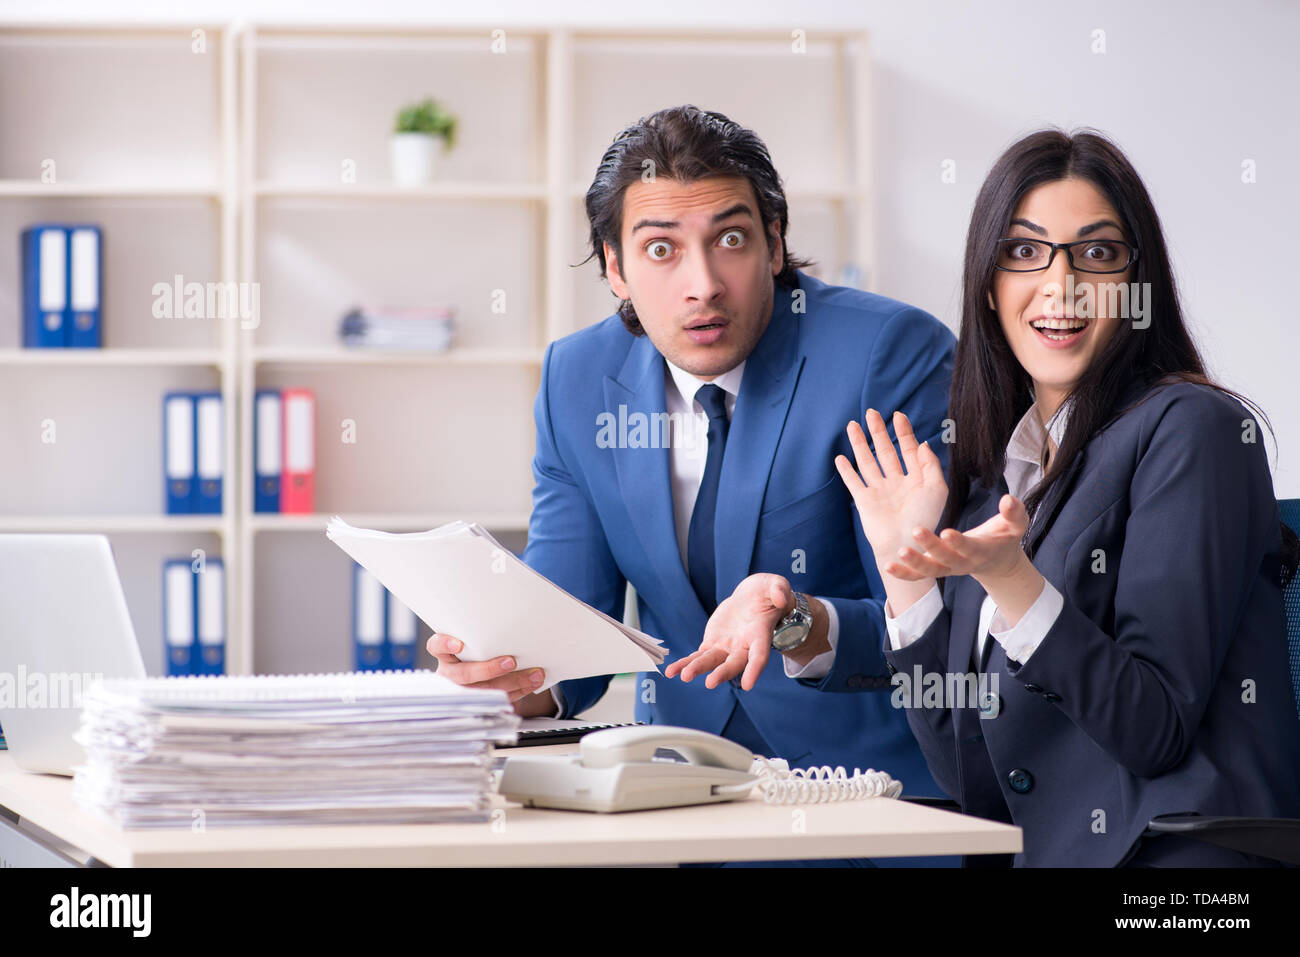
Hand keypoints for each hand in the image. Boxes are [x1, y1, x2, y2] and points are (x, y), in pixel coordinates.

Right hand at [426, 632, 547, 704]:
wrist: (482, 669)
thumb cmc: (478, 649)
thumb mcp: (475, 640)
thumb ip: (482, 635)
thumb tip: (512, 623)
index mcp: (445, 654)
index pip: (436, 646)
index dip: (445, 645)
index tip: (459, 644)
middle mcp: (450, 673)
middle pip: (464, 674)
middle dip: (489, 669)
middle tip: (511, 662)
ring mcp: (464, 690)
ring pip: (485, 690)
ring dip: (513, 682)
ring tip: (534, 674)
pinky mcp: (480, 702)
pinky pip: (499, 699)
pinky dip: (520, 690)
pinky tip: (533, 682)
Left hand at [664, 574, 792, 690]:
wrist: (753, 598)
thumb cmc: (768, 593)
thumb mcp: (776, 585)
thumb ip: (779, 590)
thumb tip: (780, 598)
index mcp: (760, 634)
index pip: (759, 655)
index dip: (755, 670)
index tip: (748, 684)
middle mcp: (744, 646)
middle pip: (733, 664)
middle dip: (722, 673)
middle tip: (710, 683)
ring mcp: (727, 647)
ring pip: (711, 661)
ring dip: (697, 669)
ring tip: (683, 676)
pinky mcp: (712, 643)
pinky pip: (697, 655)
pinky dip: (685, 663)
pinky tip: (671, 672)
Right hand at [834, 409, 947, 568]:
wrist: (906, 544)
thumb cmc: (925, 519)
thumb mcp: (937, 489)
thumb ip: (931, 465)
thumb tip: (922, 444)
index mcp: (914, 478)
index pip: (908, 449)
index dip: (904, 432)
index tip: (898, 415)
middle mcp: (895, 482)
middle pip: (884, 451)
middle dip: (878, 431)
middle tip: (871, 413)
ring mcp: (879, 491)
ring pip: (867, 461)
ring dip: (859, 444)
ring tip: (852, 425)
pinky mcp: (865, 501)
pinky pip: (853, 482)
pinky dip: (846, 471)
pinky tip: (840, 458)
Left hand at [886, 494, 1030, 582]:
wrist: (997, 561)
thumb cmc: (1004, 536)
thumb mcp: (1016, 524)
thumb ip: (1014, 512)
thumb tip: (1008, 500)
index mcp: (981, 550)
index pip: (969, 547)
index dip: (959, 542)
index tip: (947, 532)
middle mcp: (963, 562)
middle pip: (946, 558)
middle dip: (932, 547)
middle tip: (916, 531)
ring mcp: (948, 569)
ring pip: (930, 571)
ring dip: (914, 564)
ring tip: (899, 552)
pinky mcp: (937, 570)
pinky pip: (919, 576)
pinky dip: (904, 574)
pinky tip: (889, 566)